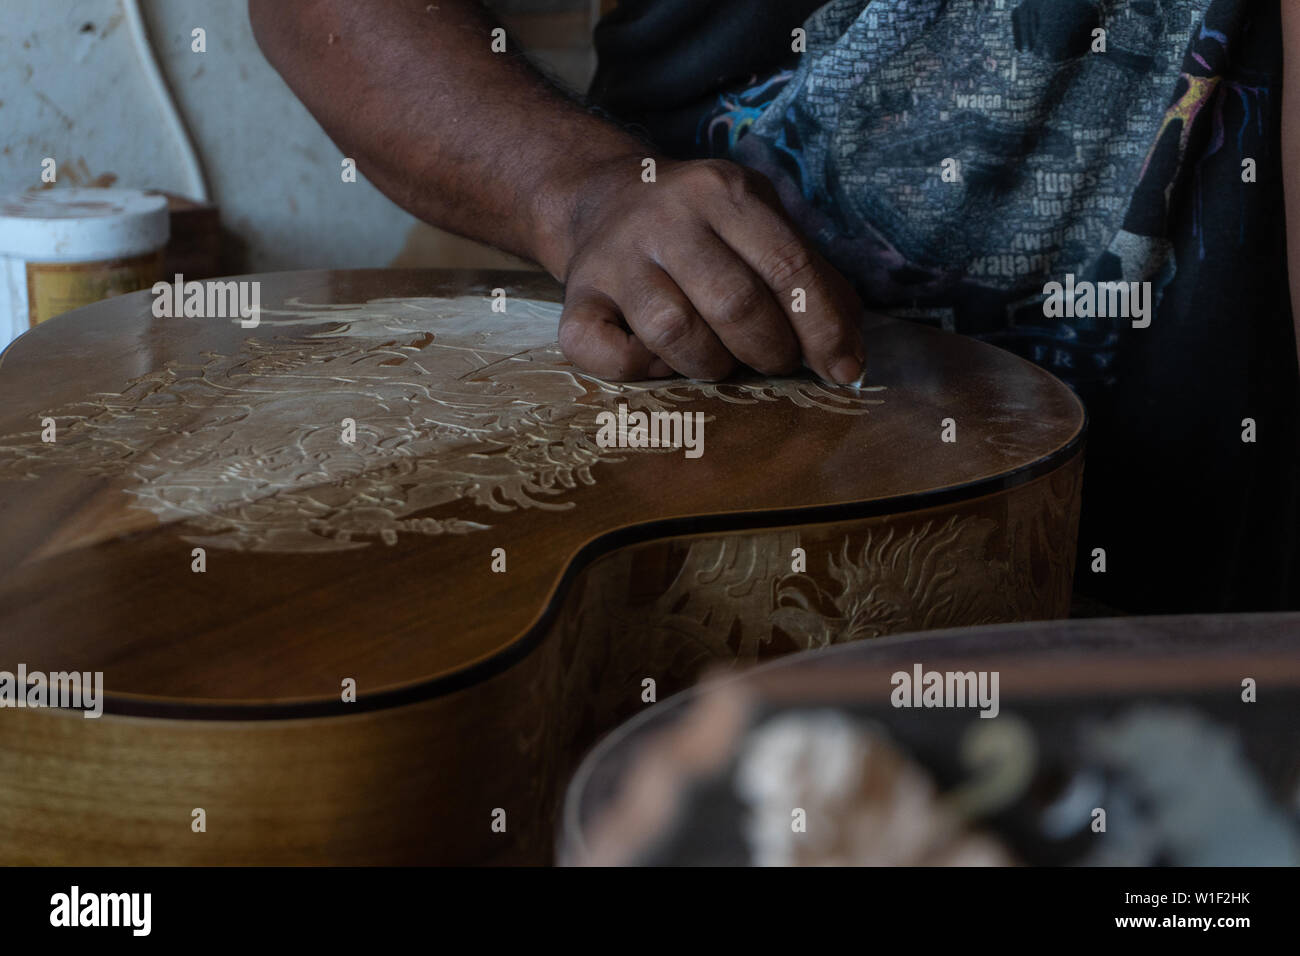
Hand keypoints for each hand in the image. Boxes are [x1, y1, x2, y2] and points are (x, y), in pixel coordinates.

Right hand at [544, 155, 865, 382]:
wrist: (602, 199)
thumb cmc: (701, 224)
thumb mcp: (760, 221)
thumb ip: (810, 276)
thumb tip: (850, 353)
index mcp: (721, 192)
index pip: (788, 268)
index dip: (824, 329)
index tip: (843, 369)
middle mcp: (664, 218)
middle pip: (734, 304)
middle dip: (769, 350)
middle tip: (773, 360)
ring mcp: (614, 259)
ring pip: (674, 333)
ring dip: (711, 365)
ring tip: (720, 359)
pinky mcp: (575, 298)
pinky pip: (610, 355)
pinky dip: (643, 372)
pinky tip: (660, 360)